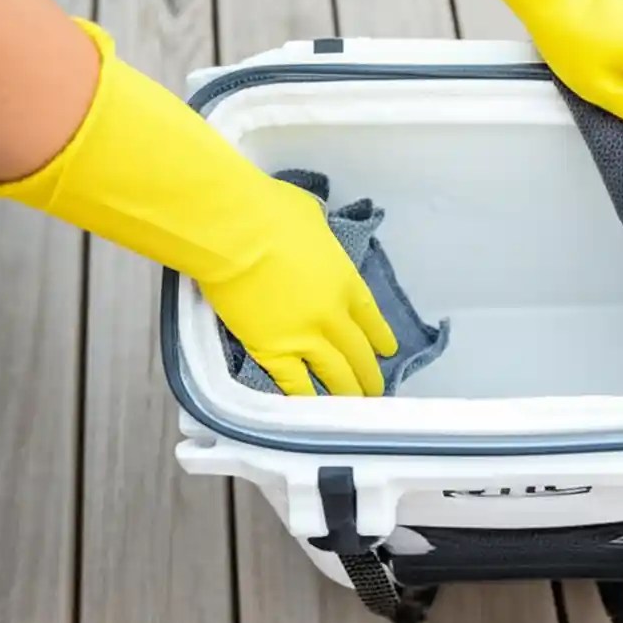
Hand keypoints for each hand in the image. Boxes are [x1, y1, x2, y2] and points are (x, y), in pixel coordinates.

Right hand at [200, 182, 397, 396]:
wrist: (234, 232)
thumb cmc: (269, 213)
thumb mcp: (310, 217)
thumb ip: (317, 237)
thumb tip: (309, 234)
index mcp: (345, 281)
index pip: (369, 316)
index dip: (379, 336)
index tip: (387, 351)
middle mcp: (333, 315)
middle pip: (357, 352)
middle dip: (368, 375)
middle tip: (375, 392)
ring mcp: (304, 336)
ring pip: (335, 374)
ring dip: (347, 393)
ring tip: (355, 407)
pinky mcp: (272, 351)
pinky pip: (294, 382)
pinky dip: (305, 398)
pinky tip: (313, 410)